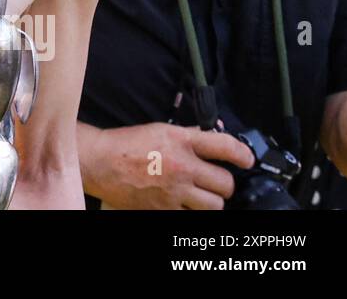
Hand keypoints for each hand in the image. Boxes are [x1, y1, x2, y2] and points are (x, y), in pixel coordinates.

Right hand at [81, 121, 255, 209]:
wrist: (100, 162)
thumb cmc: (126, 144)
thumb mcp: (160, 131)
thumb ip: (189, 136)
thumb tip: (214, 139)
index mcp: (180, 141)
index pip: (226, 147)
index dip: (243, 155)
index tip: (247, 159)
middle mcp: (182, 167)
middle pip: (225, 183)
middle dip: (223, 183)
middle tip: (214, 180)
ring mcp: (174, 191)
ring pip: (214, 205)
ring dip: (211, 201)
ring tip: (201, 195)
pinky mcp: (164, 210)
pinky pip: (192, 216)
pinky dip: (190, 211)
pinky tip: (182, 203)